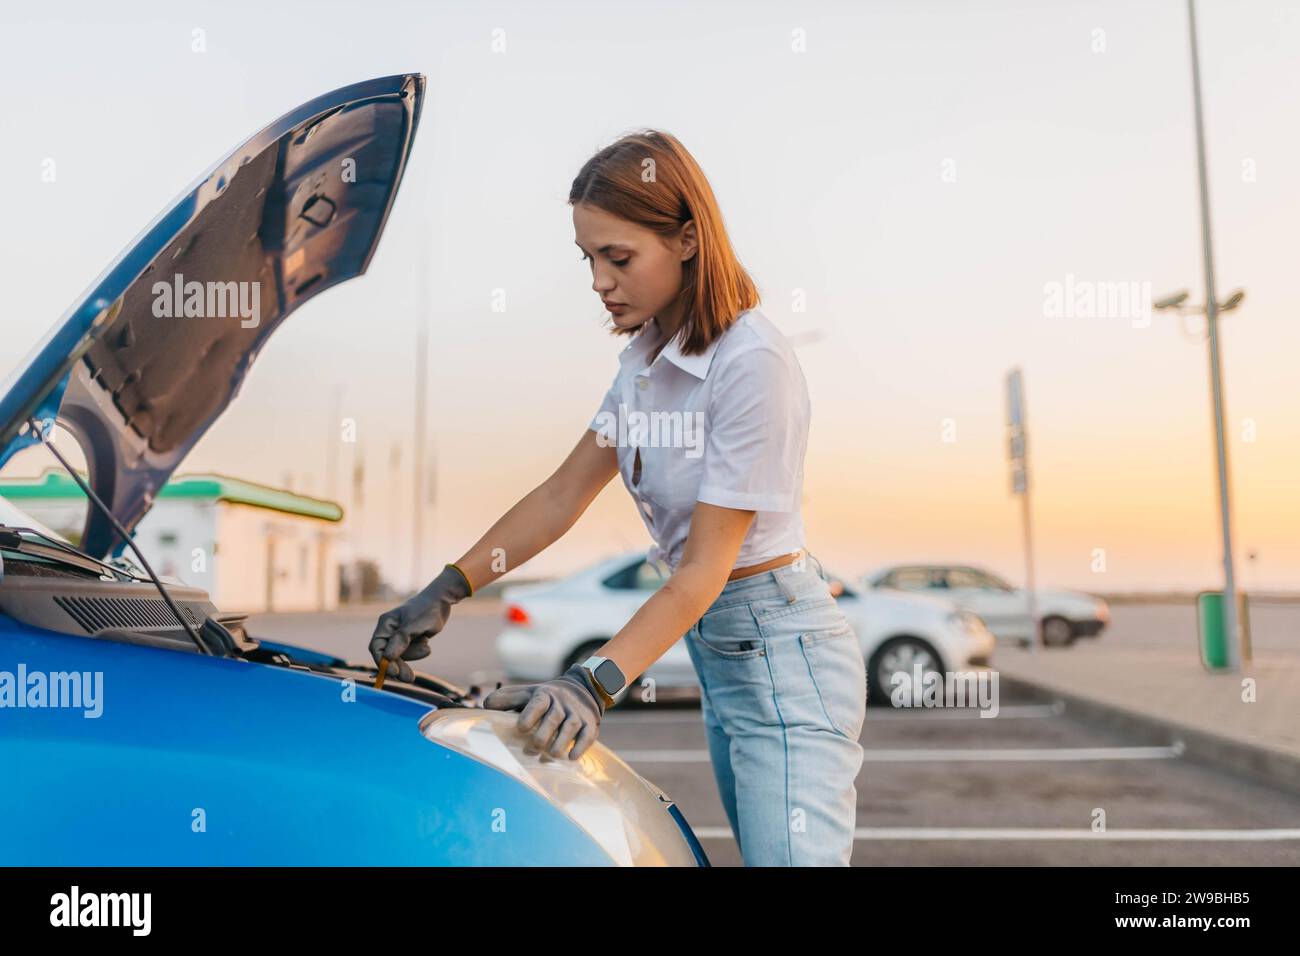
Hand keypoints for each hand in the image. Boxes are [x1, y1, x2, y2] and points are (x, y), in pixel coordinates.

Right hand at [369, 564, 470, 681]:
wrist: (442, 602)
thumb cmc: (427, 609)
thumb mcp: (414, 625)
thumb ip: (401, 641)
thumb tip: (387, 657)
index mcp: (386, 624)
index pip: (376, 647)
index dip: (383, 662)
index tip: (393, 673)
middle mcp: (390, 631)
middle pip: (388, 656)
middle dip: (399, 666)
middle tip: (409, 679)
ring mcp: (399, 636)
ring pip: (401, 657)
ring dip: (414, 655)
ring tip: (427, 645)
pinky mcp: (409, 640)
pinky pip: (411, 653)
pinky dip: (419, 651)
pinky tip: (427, 641)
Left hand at [482, 664, 605, 758]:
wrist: (583, 688)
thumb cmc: (547, 698)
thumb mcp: (529, 693)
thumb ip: (507, 699)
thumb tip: (485, 705)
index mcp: (544, 695)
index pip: (538, 703)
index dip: (530, 715)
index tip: (521, 728)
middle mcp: (562, 703)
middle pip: (553, 718)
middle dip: (543, 735)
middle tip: (532, 748)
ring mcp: (577, 714)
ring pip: (570, 727)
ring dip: (560, 743)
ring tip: (550, 755)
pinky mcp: (590, 724)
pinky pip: (587, 735)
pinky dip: (580, 746)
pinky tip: (571, 757)